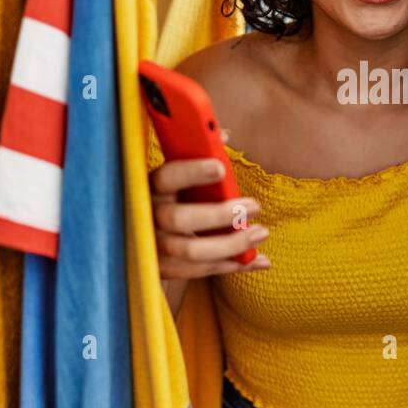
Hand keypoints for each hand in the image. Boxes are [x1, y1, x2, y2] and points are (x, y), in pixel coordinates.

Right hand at [151, 157, 271, 278]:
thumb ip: (200, 154)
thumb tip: (221, 135)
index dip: (192, 172)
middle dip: (219, 214)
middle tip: (254, 206)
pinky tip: (257, 259)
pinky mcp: (163, 269)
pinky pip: (199, 272)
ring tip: (261, 233)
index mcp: (151, 186)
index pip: (167, 177)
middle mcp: (147, 216)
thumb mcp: (179, 175)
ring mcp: (153, 246)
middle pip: (179, 219)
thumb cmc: (174, 194)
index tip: (220, 167)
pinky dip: (231, 266)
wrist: (146, 233)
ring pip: (191, 251)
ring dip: (231, 245)